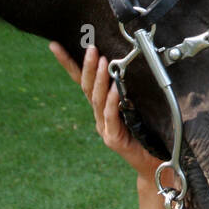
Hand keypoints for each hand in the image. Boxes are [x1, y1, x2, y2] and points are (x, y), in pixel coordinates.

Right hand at [49, 42, 162, 180]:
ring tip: (102, 62)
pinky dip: (112, 101)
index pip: (81, 81)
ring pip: (97, 100)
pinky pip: (111, 116)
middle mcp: (98, 116)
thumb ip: (125, 89)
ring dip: (99, 79)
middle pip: (87, 88)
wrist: (152, 162)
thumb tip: (123, 63)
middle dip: (87, 66)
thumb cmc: (145, 133)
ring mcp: (104, 128)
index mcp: (100, 107)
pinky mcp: (113, 139)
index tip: (55, 46)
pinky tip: (114, 89)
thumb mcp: (133, 106)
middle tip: (91, 49)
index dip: (68, 63)